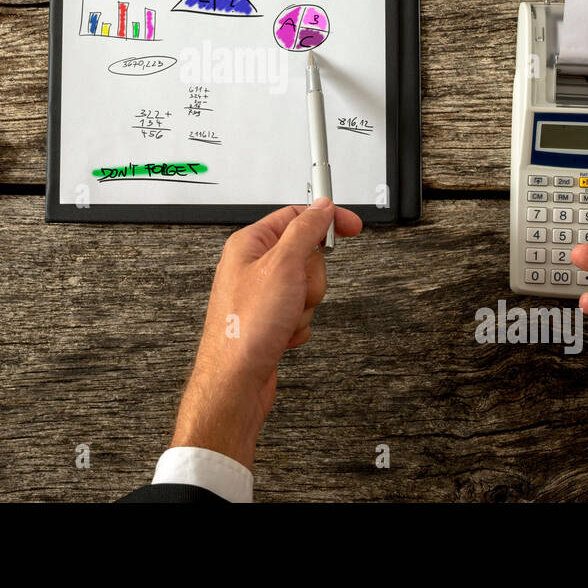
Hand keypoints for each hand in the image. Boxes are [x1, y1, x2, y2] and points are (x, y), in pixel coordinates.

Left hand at [170, 197, 362, 468]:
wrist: (236, 380)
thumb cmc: (246, 326)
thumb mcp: (282, 265)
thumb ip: (305, 230)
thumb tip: (321, 207)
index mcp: (250, 244)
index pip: (295, 216)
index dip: (325, 220)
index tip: (352, 227)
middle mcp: (252, 266)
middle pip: (306, 255)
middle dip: (310, 278)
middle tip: (295, 290)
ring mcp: (261, 295)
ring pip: (306, 287)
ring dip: (304, 305)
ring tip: (284, 317)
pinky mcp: (268, 319)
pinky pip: (300, 312)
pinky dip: (298, 324)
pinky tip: (282, 334)